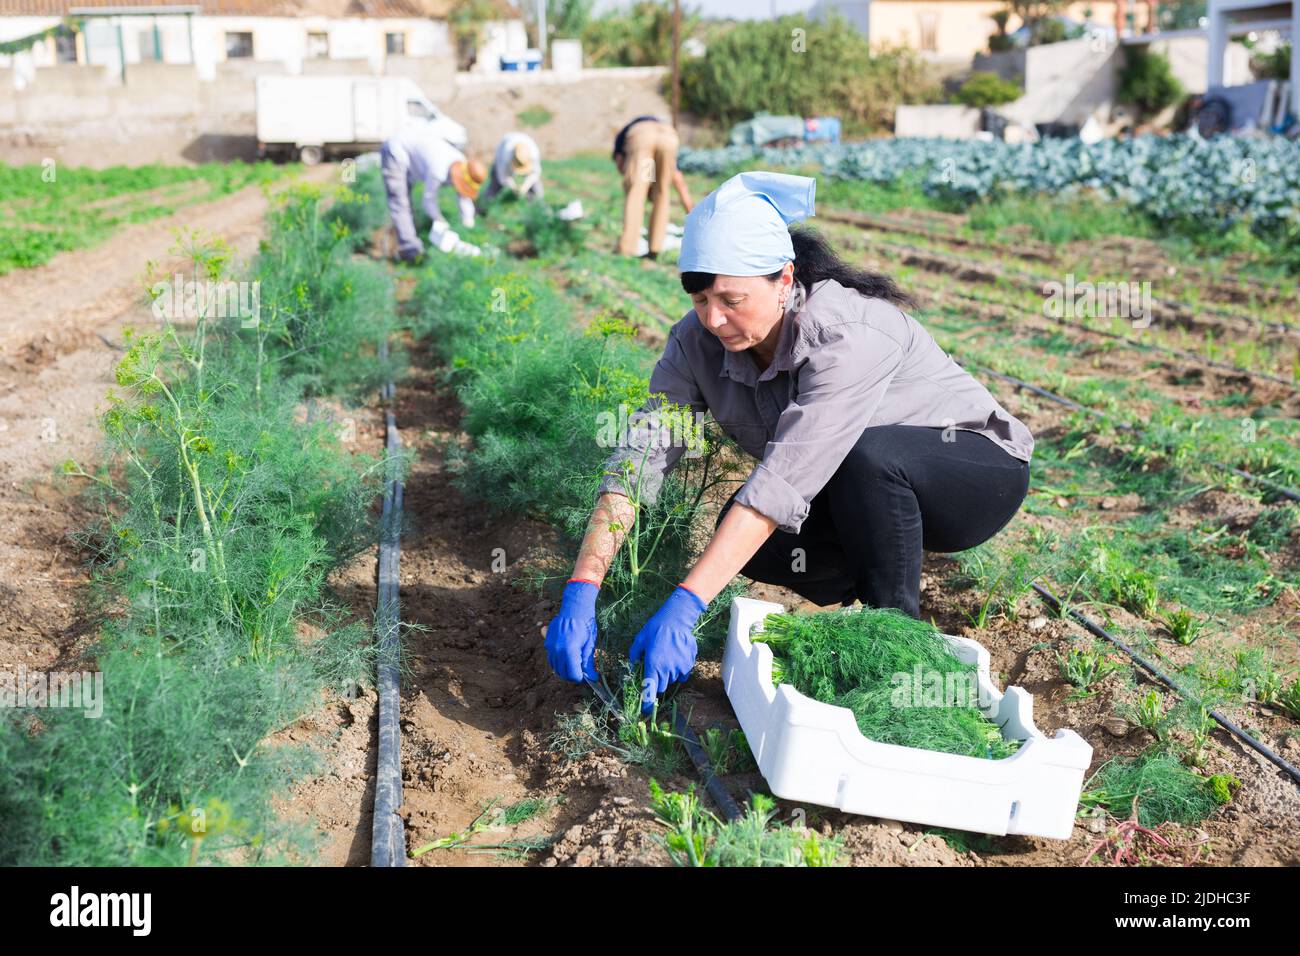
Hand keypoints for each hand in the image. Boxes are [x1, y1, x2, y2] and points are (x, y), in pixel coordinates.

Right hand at [544, 580, 599, 682]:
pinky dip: (558, 662)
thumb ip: (588, 663)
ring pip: (556, 667)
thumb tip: (593, 678)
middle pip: (563, 673)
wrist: (575, 607)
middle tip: (583, 672)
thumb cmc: (585, 624)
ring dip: (565, 670)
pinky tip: (567, 658)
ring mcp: (550, 646)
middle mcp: (557, 650)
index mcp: (569, 651)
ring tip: (575, 664)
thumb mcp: (590, 644)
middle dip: (573, 675)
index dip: (581, 678)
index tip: (587, 676)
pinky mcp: (547, 642)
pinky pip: (551, 658)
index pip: (573, 674)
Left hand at [628, 585, 706, 714]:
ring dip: (668, 675)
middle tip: (656, 669)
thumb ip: (635, 654)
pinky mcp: (689, 664)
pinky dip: (678, 671)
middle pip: (662, 687)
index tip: (646, 710)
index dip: (648, 703)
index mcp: (653, 666)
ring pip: (672, 680)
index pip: (650, 690)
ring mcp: (679, 668)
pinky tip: (676, 659)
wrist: (676, 619)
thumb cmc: (655, 629)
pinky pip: (682, 674)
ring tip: (666, 659)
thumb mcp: (640, 640)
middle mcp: (666, 670)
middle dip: (658, 682)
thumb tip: (633, 664)